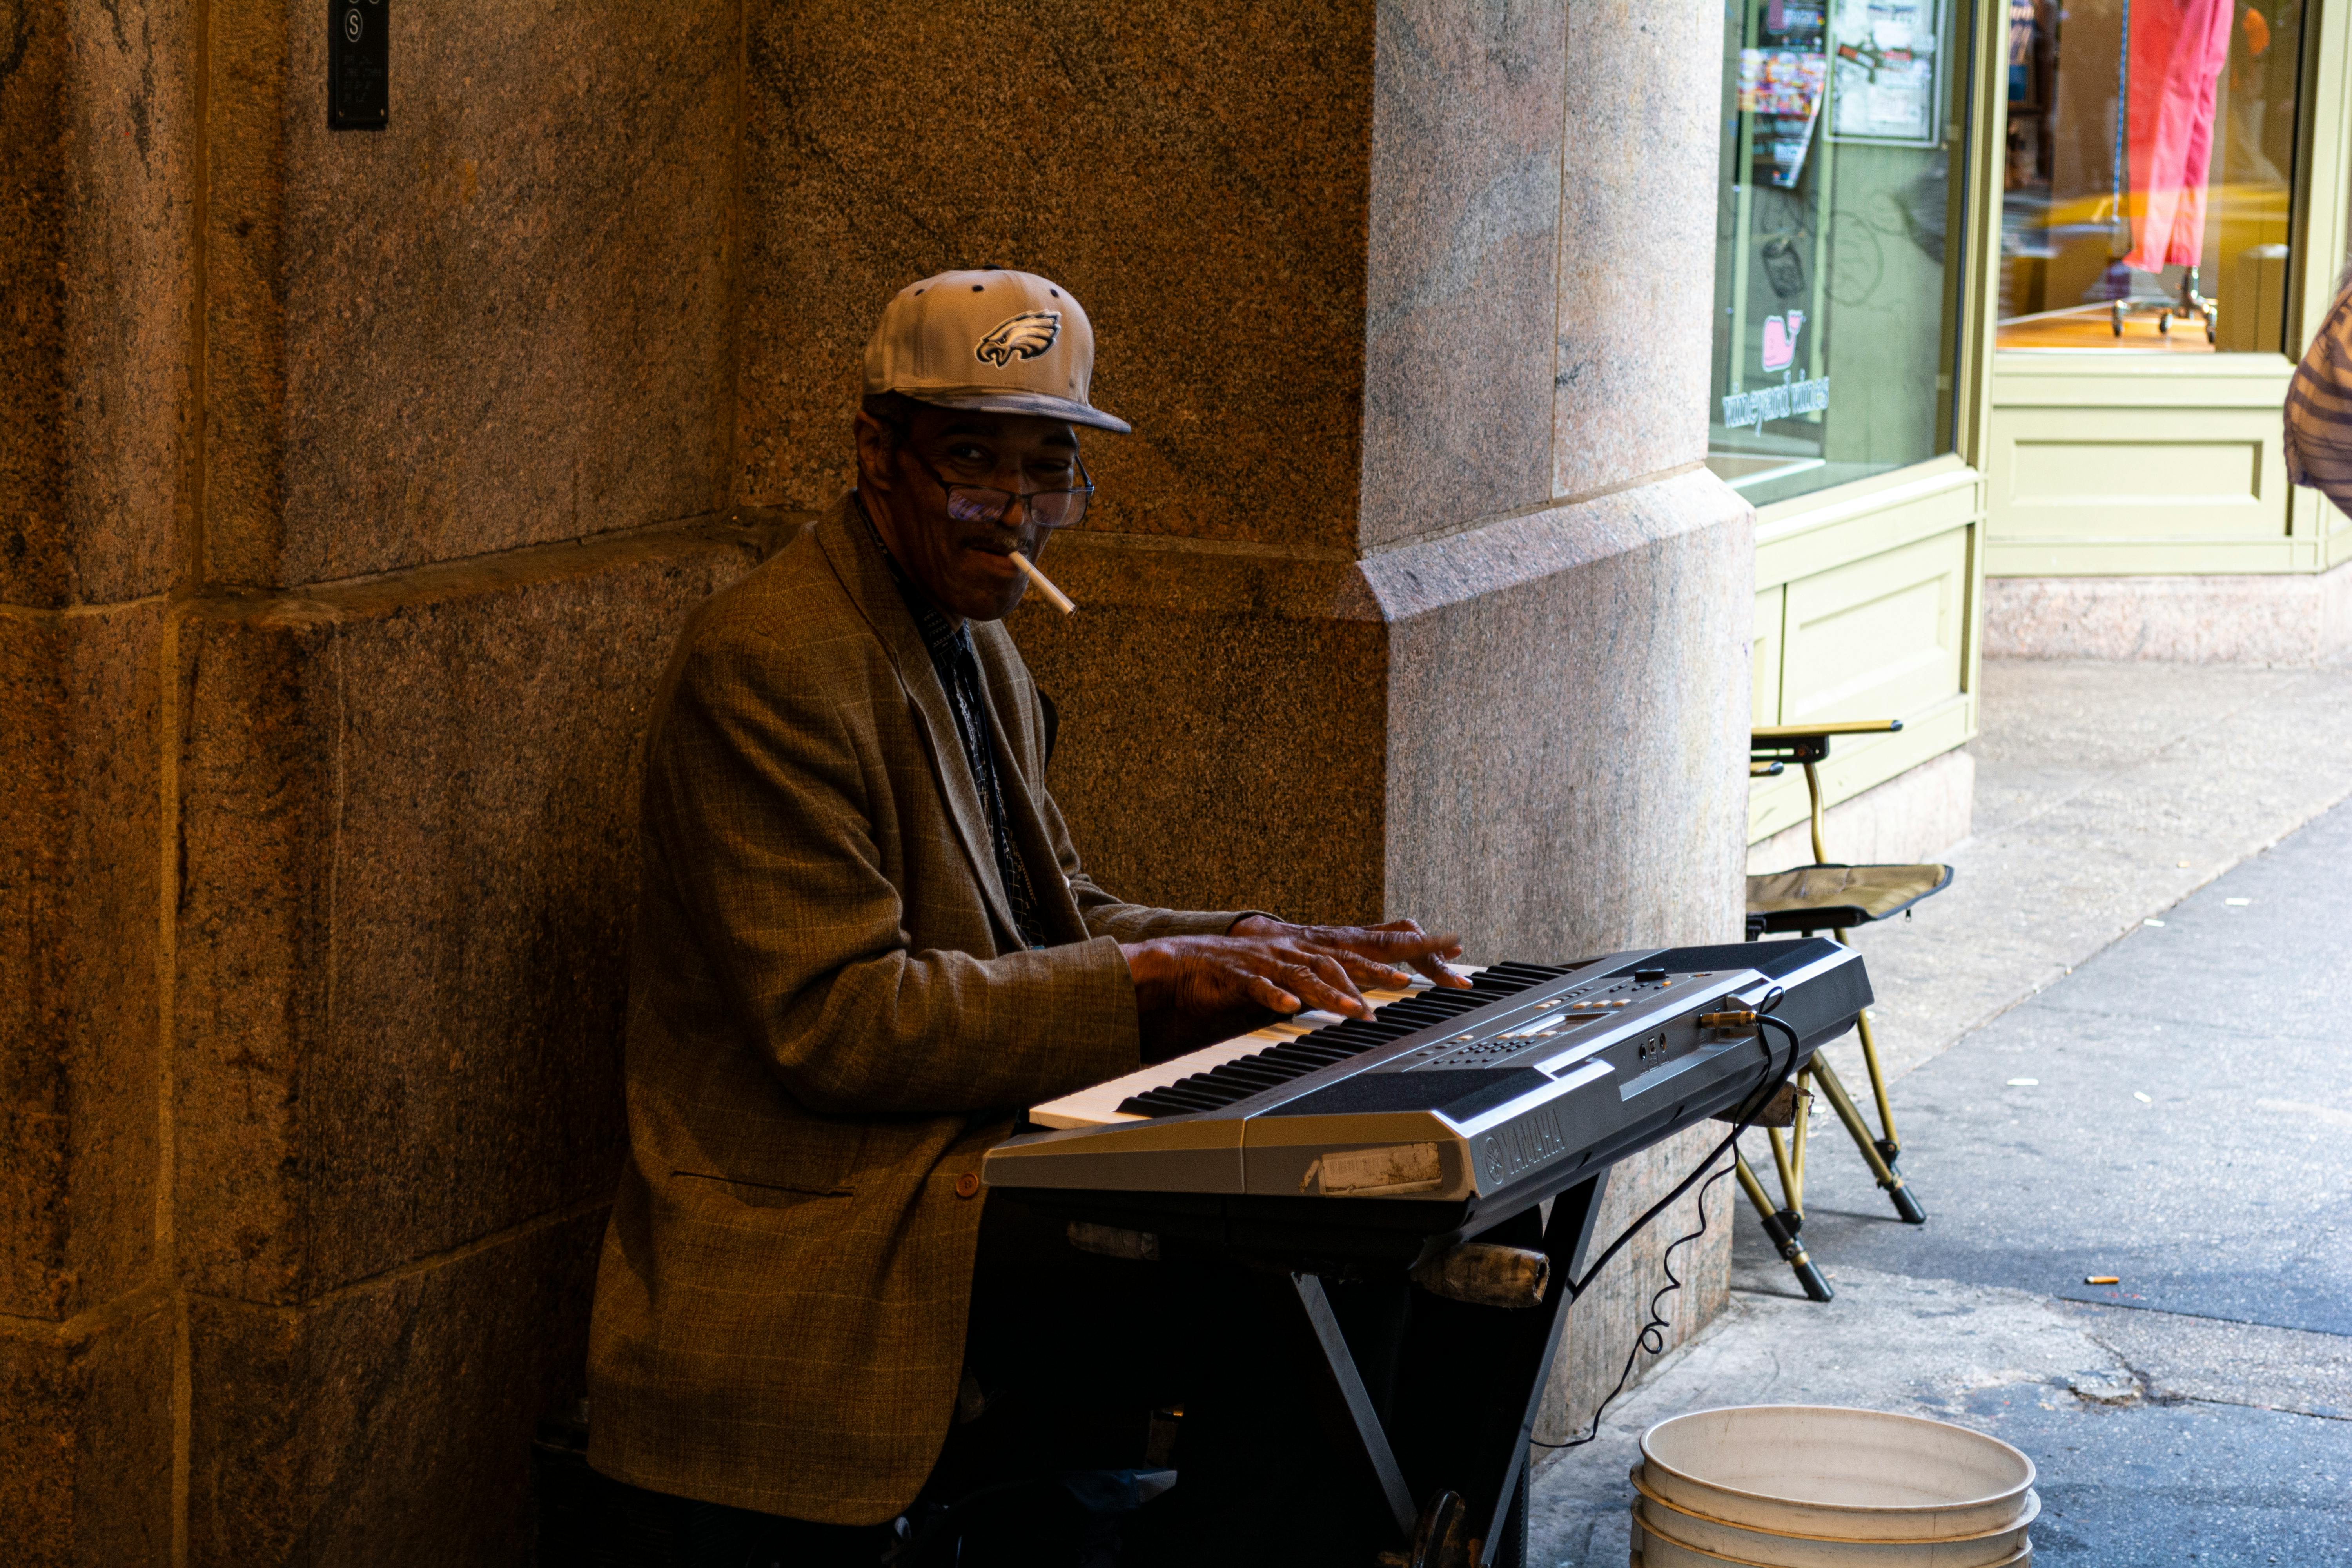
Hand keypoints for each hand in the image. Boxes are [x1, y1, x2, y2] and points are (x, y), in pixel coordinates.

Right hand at [1119, 918, 1466, 1022]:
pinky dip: (1275, 995)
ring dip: (1333, 992)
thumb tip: (1389, 973)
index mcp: (1320, 945)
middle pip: (1348, 955)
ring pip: (1307, 973)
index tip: (1452, 947)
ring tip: (1357, 1010)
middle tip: (1408, 983)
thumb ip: (1345, 967)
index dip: (1414, 944)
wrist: (1193, 959)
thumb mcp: (1307, 964)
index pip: (1376, 940)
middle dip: (1381, 968)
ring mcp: (1271, 959)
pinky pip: (1260, 986)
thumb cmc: (1256, 965)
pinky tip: (1290, 1007)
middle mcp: (1300, 946)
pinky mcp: (1240, 975)